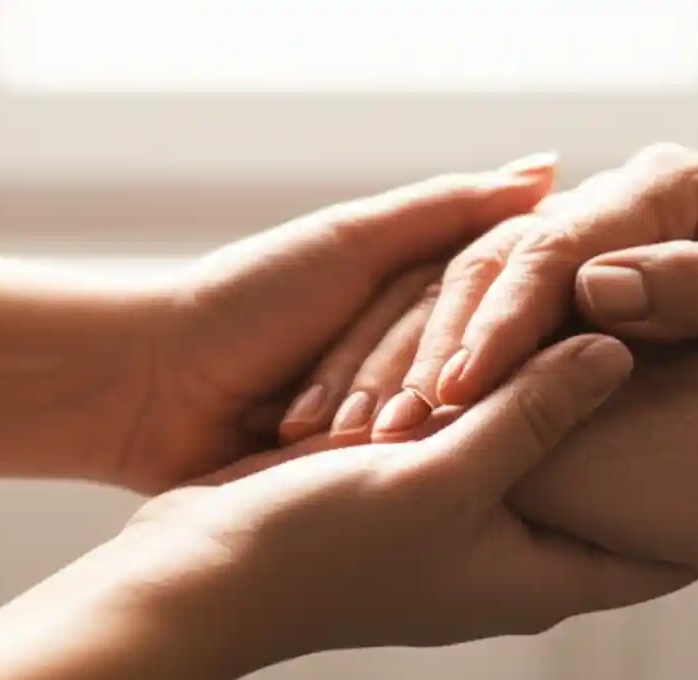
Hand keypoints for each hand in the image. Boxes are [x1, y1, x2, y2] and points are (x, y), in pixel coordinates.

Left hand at [111, 157, 554, 491]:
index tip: (532, 332)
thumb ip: (445, 210)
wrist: (149, 386)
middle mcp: (407, 354)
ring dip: (411, 437)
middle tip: (444, 402)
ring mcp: (382, 418)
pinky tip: (405, 490)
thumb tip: (549, 171)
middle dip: (447, 389)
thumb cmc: (245, 300)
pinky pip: (394, 480)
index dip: (508, 321)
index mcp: (414, 293)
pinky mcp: (351, 474)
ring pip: (434, 433)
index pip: (493, 307)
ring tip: (397, 441)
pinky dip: (388, 478)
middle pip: (470, 376)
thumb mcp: (350, 241)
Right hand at [124, 335, 693, 663]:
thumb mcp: (447, 477)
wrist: (202, 573)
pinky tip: (512, 336)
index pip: (663, 553)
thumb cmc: (327, 548)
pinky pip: (478, 438)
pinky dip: (502, 395)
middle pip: (609, 495)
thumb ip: (535, 414)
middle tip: (695, 357)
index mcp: (539, 575)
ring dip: (565, 401)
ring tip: (617, 328)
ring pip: (540, 455)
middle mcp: (511, 555)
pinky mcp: (412, 492)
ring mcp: (460, 525)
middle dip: (645, 432)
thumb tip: (619, 349)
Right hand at [312, 143, 697, 438]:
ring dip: (433, 358)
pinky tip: (421, 418)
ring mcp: (593, 249)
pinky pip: (501, 323)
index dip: (506, 316)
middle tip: (402, 415)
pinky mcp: (582, 296)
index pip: (560, 247)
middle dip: (450, 340)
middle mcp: (615, 209)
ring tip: (387, 424)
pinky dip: (456, 368)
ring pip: (484, 291)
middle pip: (503, 263)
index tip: (463, 382)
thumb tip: (598, 284)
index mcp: (663, 187)